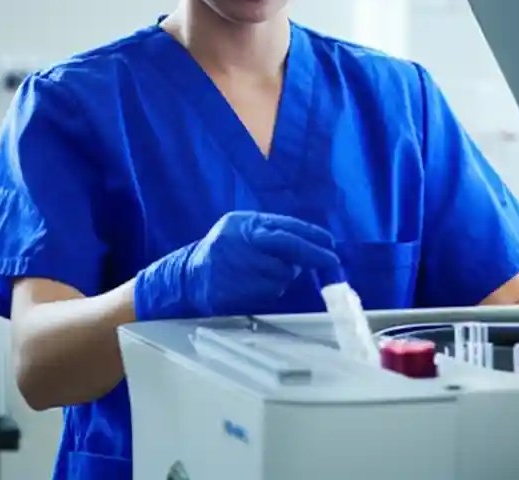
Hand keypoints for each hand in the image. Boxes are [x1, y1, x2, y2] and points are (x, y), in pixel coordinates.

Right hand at [134, 211, 344, 320]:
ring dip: (283, 278)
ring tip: (266, 273)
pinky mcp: (227, 292)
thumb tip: (312, 247)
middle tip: (331, 261)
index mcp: (242, 224)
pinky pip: (265, 294)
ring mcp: (230, 268)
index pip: (284, 229)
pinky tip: (254, 285)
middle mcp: (236, 242)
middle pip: (284, 247)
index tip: (331, 245)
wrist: (187, 277)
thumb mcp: (244, 231)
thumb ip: (273, 235)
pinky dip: (269, 292)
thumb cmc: (225, 251)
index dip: (311, 237)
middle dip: (311, 255)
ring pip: (279, 275)